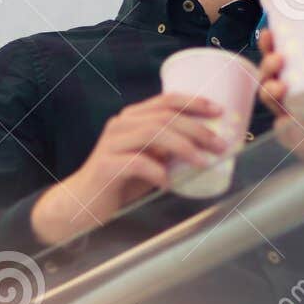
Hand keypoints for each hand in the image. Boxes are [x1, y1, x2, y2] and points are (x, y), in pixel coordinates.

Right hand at [30, 91, 229, 244]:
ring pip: (152, 133)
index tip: (219, 111)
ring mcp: (110, 144)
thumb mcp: (150, 160)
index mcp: (132, 118)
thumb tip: (206, 148)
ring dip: (183, 146)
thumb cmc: (121, 181)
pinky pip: (136, 163)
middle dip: (196, 129)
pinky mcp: (104, 166)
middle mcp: (120, 125)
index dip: (194, 102)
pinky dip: (157, 172)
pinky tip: (168, 183)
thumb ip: (169, 150)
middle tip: (219, 145)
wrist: (83, 202)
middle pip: (164, 117)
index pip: (165, 100)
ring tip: (202, 162)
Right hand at [260, 30, 303, 218]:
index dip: (271, 46)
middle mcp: (293, 95)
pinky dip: (280, 125)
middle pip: (269, 75)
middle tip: (277, 58)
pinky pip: (281, 130)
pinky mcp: (294, 137)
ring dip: (267, 89)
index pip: (282, 59)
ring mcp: (291, 115)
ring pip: (269, 99)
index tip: (270, 33)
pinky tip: (284, 120)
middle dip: (266, 64)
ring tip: (279, 86)